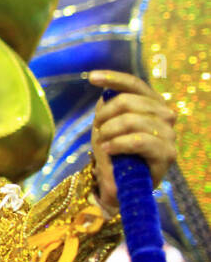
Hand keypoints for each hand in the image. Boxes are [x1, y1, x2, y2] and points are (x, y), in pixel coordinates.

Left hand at [87, 70, 177, 215]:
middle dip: (104, 115)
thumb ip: (109, 106)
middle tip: (97, 131)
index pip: (135, 84)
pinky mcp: (167, 153)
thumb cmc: (115, 150)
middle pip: (127, 101)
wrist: (121, 183)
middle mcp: (165, 114)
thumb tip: (106, 92)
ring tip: (103, 144)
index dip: (113, 78)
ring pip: (131, 120)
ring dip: (108, 132)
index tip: (92, 78)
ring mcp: (169, 134)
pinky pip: (138, 140)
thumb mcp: (107, 124)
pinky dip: (118, 143)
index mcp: (152, 103)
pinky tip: (107, 149)